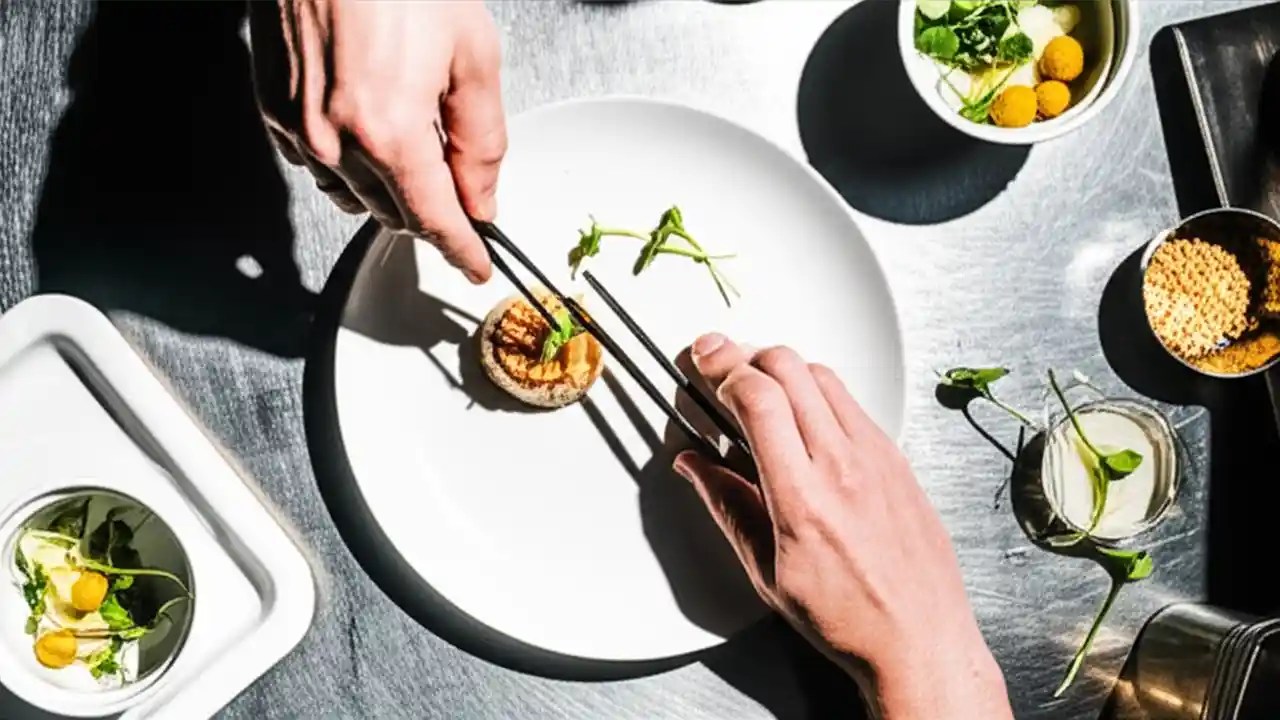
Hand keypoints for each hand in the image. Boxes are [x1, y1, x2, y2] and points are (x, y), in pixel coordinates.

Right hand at [248, 0, 506, 282]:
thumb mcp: (472, 55)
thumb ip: (481, 140)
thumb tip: (482, 198)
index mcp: (391, 132)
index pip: (434, 220)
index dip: (462, 248)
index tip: (475, 263)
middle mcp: (336, 141)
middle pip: (394, 215)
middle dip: (432, 214)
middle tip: (460, 198)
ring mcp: (298, 127)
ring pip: (353, 197)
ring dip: (389, 193)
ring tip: (416, 157)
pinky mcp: (274, 107)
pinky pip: (316, 166)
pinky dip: (348, 166)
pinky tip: (369, 135)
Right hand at [673, 334, 1012, 719]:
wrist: (920, 639)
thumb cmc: (850, 618)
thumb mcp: (767, 572)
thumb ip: (727, 507)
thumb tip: (695, 466)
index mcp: (803, 499)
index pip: (759, 399)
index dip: (722, 367)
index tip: (703, 360)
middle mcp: (844, 466)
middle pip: (789, 368)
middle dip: (744, 354)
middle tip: (719, 361)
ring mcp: (876, 456)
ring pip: (823, 375)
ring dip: (782, 367)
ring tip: (756, 384)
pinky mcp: (896, 457)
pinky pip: (851, 401)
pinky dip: (816, 390)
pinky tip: (801, 413)